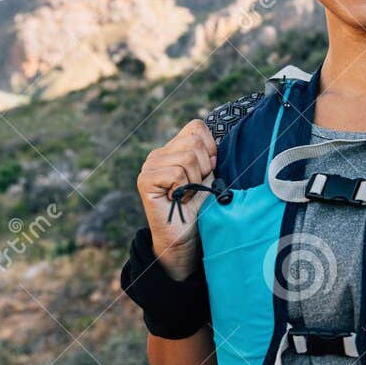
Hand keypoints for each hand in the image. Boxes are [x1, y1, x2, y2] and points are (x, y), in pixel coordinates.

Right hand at [137, 119, 215, 279]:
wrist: (186, 237)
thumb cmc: (200, 208)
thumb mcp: (210, 176)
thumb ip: (210, 155)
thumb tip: (220, 140)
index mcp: (174, 148)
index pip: (196, 127)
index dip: (210, 148)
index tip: (208, 171)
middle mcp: (159, 153)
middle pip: (195, 142)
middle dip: (204, 169)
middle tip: (194, 187)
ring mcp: (149, 166)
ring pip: (188, 158)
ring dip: (194, 182)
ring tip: (185, 195)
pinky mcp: (145, 180)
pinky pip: (176, 173)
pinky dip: (184, 189)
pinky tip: (177, 199)